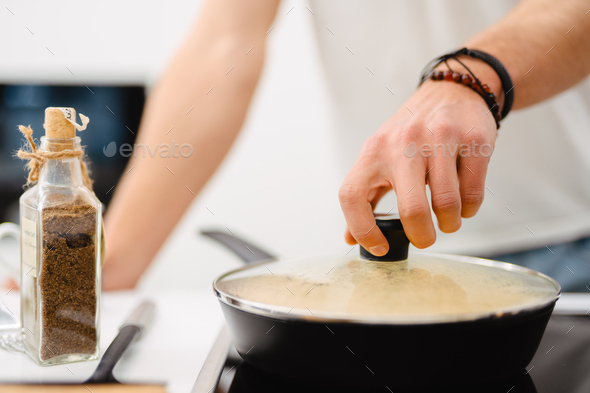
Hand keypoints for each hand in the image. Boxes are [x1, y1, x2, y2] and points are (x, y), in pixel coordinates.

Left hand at [339, 78, 497, 254]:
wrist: (451, 92)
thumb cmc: (410, 135)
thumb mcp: (380, 156)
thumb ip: (366, 196)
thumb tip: (351, 238)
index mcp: (374, 151)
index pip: (352, 196)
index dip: (362, 229)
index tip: (379, 246)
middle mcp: (404, 143)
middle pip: (411, 209)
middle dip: (422, 236)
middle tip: (425, 239)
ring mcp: (440, 139)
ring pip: (446, 204)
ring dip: (450, 224)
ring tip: (447, 220)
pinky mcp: (473, 141)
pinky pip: (473, 193)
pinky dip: (469, 209)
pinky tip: (463, 203)